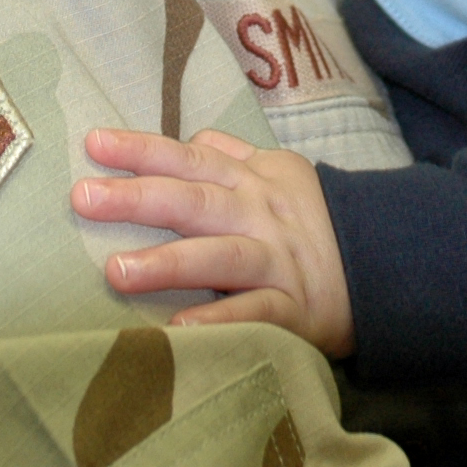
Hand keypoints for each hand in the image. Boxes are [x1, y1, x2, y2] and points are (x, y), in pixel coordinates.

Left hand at [73, 127, 356, 357]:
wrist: (384, 264)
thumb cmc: (312, 218)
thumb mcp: (279, 171)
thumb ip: (232, 153)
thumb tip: (190, 135)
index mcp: (249, 179)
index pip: (188, 156)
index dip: (141, 149)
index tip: (93, 143)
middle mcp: (257, 214)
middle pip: (193, 199)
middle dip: (136, 197)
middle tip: (82, 197)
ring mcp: (275, 261)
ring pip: (218, 256)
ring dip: (168, 263)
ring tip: (115, 272)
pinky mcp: (293, 309)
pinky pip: (253, 314)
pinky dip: (218, 322)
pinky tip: (178, 331)